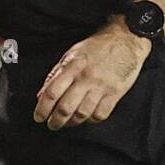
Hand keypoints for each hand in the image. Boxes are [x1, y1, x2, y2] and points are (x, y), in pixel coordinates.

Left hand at [33, 21, 150, 130]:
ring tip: (67, 123)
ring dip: (72, 123)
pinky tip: (86, 118)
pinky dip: (91, 120)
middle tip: (51, 125)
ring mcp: (101, 86)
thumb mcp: (72, 54)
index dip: (42, 108)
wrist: (126, 39)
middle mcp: (86, 77)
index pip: (52, 92)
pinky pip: (100, 114)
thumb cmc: (97, 46)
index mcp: (73, 66)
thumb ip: (56, 74)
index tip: (38, 117)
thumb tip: (41, 95)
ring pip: (82, 114)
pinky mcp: (115, 93)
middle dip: (55, 121)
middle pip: (65, 107)